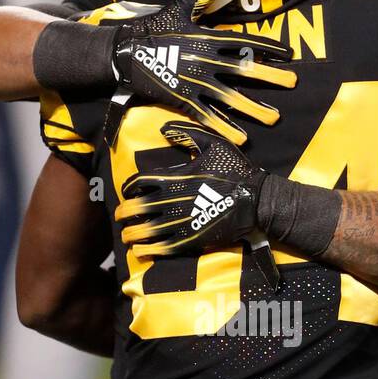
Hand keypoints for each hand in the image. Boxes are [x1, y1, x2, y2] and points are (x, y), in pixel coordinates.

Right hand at [112, 0, 296, 143]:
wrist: (125, 52)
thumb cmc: (153, 29)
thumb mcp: (179, 10)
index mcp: (208, 38)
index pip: (246, 42)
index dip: (269, 46)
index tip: (288, 53)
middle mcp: (206, 61)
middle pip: (245, 70)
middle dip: (271, 77)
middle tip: (293, 83)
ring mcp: (196, 82)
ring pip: (231, 97)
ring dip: (254, 108)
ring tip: (274, 117)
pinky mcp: (183, 100)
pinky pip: (208, 116)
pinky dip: (225, 128)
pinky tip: (242, 137)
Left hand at [115, 122, 267, 256]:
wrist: (256, 200)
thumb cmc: (235, 170)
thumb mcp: (213, 143)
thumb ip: (186, 134)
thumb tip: (163, 128)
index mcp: (174, 178)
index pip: (138, 183)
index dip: (128, 189)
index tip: (127, 193)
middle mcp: (172, 201)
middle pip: (136, 208)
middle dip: (123, 213)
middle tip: (120, 216)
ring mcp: (180, 222)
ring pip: (145, 230)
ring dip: (131, 234)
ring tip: (126, 236)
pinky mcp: (190, 240)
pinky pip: (161, 248)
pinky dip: (147, 249)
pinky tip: (140, 250)